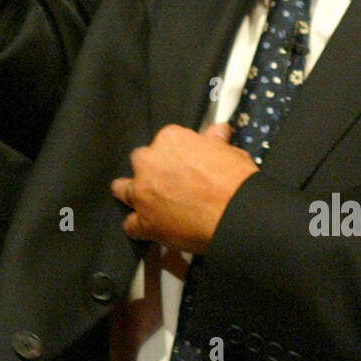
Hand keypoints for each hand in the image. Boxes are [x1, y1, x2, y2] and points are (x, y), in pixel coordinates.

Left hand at [110, 124, 256, 252]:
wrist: (235, 213)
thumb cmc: (235, 179)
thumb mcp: (229, 152)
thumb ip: (215, 141)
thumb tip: (218, 130)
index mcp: (170, 139)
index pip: (165, 141)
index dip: (174, 154)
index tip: (184, 163)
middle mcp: (149, 162)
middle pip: (141, 161)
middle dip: (151, 170)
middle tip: (168, 182)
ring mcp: (143, 193)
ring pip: (124, 189)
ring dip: (133, 193)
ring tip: (143, 201)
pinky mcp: (144, 221)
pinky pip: (131, 224)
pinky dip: (138, 227)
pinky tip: (146, 229)